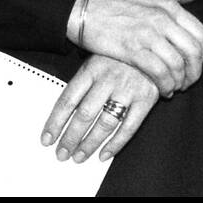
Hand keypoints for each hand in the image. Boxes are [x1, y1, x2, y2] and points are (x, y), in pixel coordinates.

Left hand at [41, 54, 158, 163]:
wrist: (154, 46)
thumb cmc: (121, 55)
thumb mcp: (98, 59)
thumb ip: (83, 82)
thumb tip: (62, 114)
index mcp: (92, 69)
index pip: (68, 100)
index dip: (55, 122)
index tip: (47, 139)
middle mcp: (109, 79)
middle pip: (84, 115)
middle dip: (70, 138)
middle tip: (62, 153)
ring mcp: (128, 89)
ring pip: (105, 123)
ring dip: (89, 144)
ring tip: (79, 157)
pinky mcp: (146, 99)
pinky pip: (129, 127)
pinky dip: (116, 144)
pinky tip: (104, 154)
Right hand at [75, 0, 202, 96]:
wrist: (83, 10)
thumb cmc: (115, 1)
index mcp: (169, 5)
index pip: (200, 33)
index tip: (196, 64)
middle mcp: (163, 19)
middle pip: (193, 51)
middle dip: (195, 72)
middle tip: (188, 82)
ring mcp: (148, 34)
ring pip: (178, 65)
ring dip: (180, 82)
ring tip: (174, 88)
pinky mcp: (133, 50)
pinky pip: (159, 73)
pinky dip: (165, 86)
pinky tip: (163, 91)